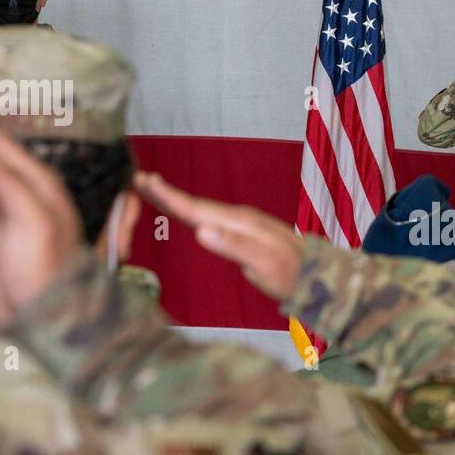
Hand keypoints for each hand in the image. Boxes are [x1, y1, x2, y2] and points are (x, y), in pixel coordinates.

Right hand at [134, 172, 302, 301]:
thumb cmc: (292, 274)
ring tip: (151, 189)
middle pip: (195, 204)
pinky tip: (186, 212)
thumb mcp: (263, 265)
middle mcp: (238, 218)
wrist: (319, 274)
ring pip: (201, 209)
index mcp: (238, 223)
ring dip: (175, 200)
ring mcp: (242, 223)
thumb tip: (201, 230)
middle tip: (136, 179)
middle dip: (165, 193)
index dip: (168, 196)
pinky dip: (191, 211)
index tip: (143, 181)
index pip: (196, 208)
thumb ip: (233, 247)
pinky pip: (210, 217)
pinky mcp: (244, 231)